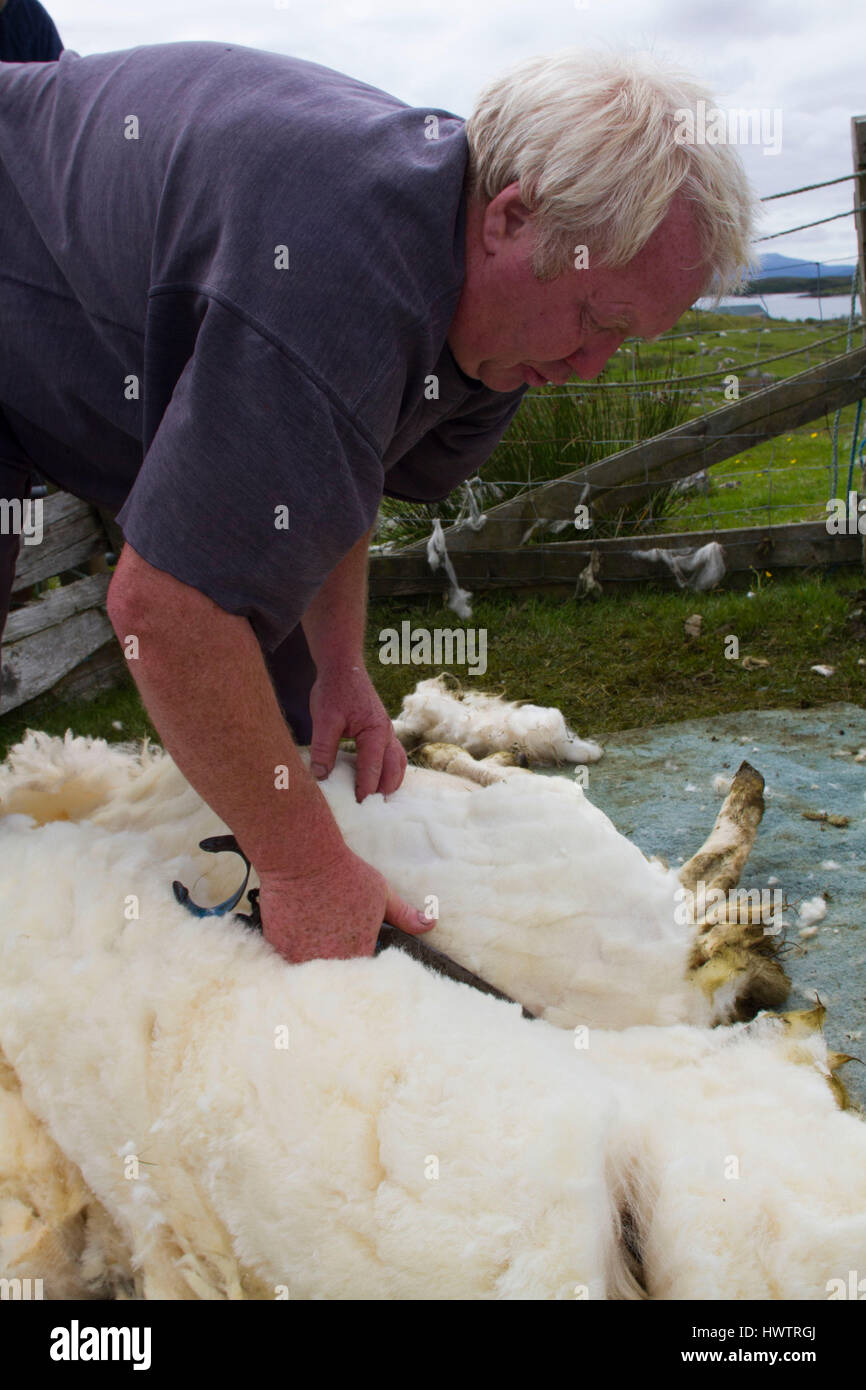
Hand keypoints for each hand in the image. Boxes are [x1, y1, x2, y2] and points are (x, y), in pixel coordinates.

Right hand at [258, 842, 433, 962]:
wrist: (302, 860)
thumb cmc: (345, 875)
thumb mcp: (382, 894)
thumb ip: (406, 916)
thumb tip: (431, 924)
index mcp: (359, 953)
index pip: (365, 973)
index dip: (363, 963)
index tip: (359, 949)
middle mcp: (330, 961)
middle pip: (337, 974)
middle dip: (338, 963)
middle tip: (335, 939)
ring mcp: (301, 957)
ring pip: (311, 968)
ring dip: (314, 958)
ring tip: (316, 934)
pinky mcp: (279, 948)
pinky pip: (288, 959)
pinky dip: (293, 949)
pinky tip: (298, 930)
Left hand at [308, 661, 406, 800]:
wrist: (343, 666)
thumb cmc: (334, 690)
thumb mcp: (324, 719)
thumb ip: (323, 748)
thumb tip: (320, 776)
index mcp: (375, 732)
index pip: (372, 768)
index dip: (365, 790)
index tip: (359, 807)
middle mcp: (387, 733)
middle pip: (394, 770)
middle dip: (384, 790)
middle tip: (370, 810)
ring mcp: (387, 731)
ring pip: (398, 763)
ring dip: (391, 782)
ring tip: (378, 799)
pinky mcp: (382, 730)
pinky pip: (393, 755)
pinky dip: (390, 770)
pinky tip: (379, 779)